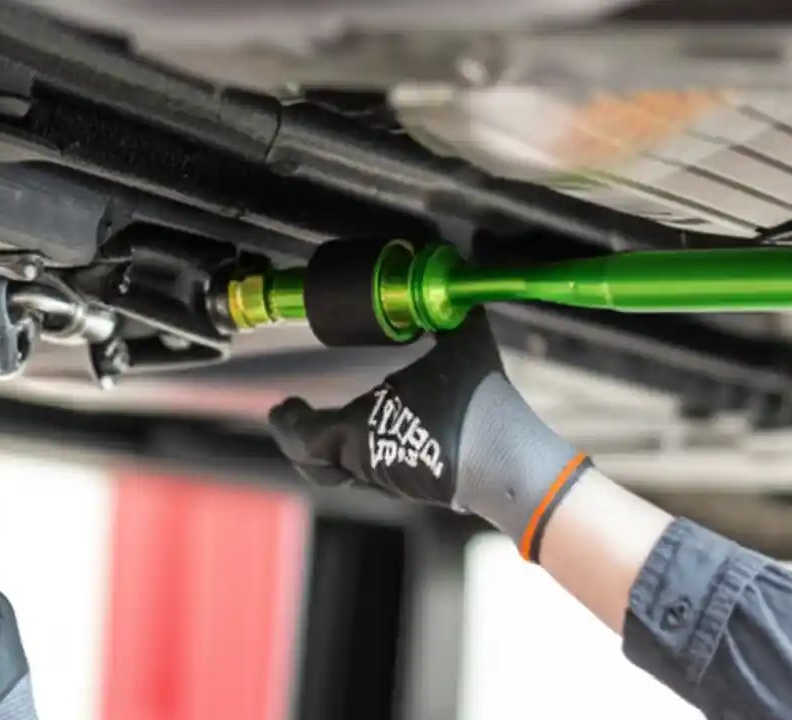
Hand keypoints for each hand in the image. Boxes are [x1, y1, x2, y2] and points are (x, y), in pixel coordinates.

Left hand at [269, 307, 590, 561]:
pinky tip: (383, 443)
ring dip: (333, 456)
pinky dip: (366, 461)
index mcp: (357, 429)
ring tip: (334, 435)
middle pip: (316, 465)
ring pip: (347, 476)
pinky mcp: (420, 488)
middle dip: (302, 443)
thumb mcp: (462, 343)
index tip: (281, 404)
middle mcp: (367, 462)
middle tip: (298, 420)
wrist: (510, 462)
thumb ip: (450, 307)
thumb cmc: (474, 405)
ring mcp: (393, 481)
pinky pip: (377, 479)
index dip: (289, 420)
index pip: (303, 434)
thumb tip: (455, 260)